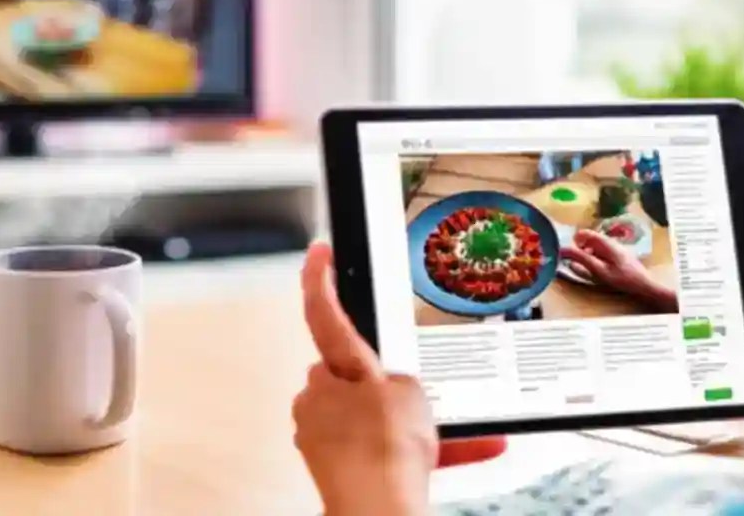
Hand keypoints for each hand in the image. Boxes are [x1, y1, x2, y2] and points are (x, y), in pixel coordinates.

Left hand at [294, 244, 435, 515]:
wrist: (379, 507)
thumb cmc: (389, 454)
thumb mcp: (411, 395)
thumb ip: (396, 382)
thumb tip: (391, 392)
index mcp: (339, 369)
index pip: (323, 312)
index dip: (319, 278)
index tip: (317, 254)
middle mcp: (318, 397)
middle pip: (345, 374)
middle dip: (372, 384)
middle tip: (404, 405)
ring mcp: (316, 431)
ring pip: (356, 414)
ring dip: (384, 422)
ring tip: (418, 440)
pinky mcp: (325, 461)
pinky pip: (361, 447)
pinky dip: (392, 452)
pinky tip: (427, 461)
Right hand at [560, 230, 678, 311]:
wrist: (644, 284)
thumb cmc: (622, 277)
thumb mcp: (599, 269)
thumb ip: (581, 258)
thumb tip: (563, 249)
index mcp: (604, 241)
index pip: (582, 234)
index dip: (574, 243)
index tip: (571, 256)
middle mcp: (609, 241)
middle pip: (587, 240)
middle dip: (581, 251)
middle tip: (583, 266)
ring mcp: (614, 247)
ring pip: (594, 247)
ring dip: (589, 256)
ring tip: (593, 271)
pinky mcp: (617, 254)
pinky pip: (601, 253)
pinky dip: (597, 259)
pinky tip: (602, 271)